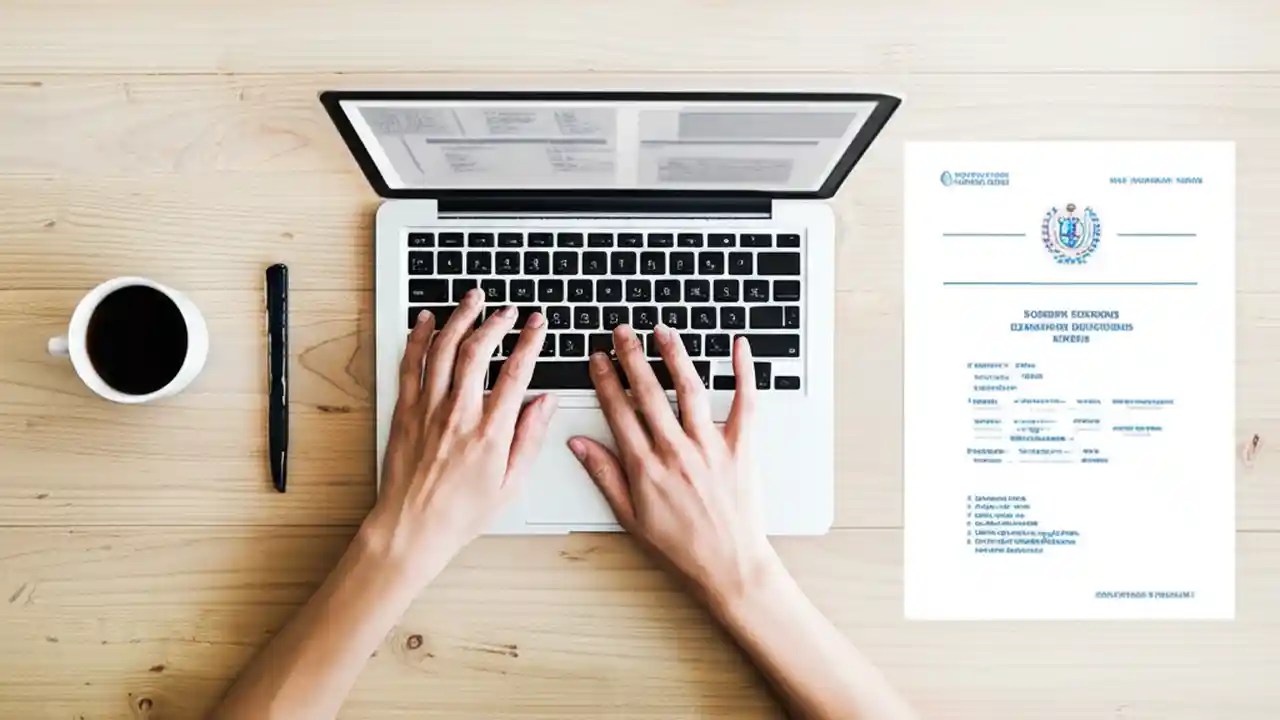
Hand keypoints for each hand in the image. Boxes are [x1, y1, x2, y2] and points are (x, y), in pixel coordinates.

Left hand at [366, 288, 557, 586]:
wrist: (412, 527)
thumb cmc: (460, 513)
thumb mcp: (511, 483)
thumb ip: (530, 438)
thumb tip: (545, 404)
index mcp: (490, 432)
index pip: (516, 373)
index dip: (529, 342)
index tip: (536, 325)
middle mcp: (458, 414)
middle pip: (477, 351)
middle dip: (495, 322)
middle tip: (506, 310)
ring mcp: (428, 409)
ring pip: (443, 349)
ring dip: (459, 318)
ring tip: (472, 299)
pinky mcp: (405, 411)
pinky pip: (410, 364)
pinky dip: (418, 337)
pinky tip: (426, 320)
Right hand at [568, 324, 779, 610]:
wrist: (729, 566)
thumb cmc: (680, 547)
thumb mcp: (629, 516)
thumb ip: (604, 475)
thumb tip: (578, 444)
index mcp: (645, 467)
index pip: (619, 411)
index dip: (605, 380)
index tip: (598, 358)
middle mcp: (676, 451)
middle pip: (649, 392)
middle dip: (632, 356)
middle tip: (622, 332)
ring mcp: (710, 447)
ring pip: (690, 388)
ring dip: (674, 355)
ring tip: (662, 331)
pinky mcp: (742, 448)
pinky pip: (745, 402)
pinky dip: (743, 372)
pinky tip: (738, 346)